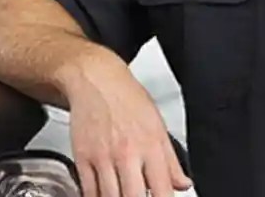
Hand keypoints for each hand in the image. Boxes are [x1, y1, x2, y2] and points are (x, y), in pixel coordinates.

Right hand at [62, 53, 192, 196]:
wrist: (95, 79)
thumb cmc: (127, 98)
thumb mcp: (158, 125)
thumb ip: (171, 160)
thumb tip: (183, 184)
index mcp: (150, 146)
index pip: (163, 190)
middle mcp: (127, 153)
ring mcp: (103, 157)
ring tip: (124, 196)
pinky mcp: (82, 158)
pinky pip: (89, 191)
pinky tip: (104, 196)